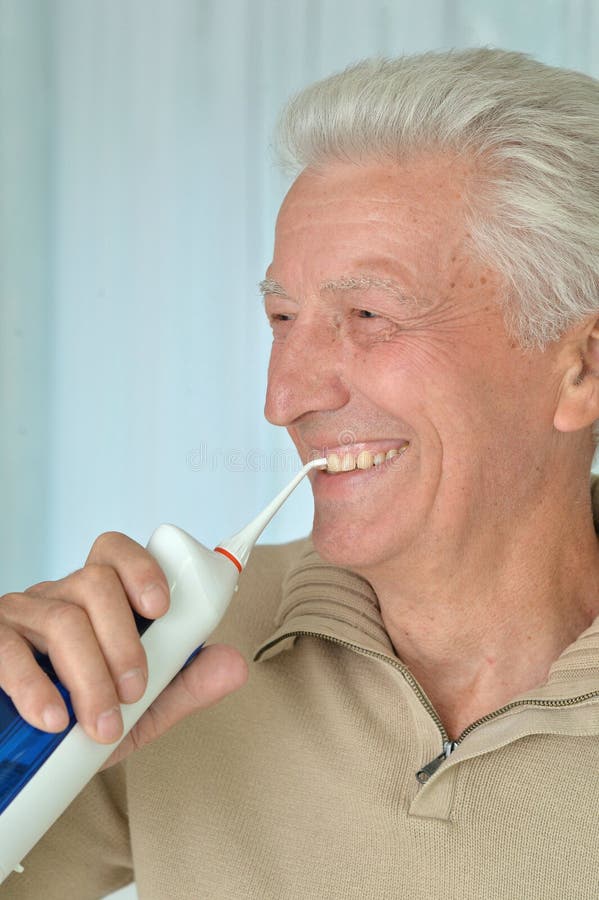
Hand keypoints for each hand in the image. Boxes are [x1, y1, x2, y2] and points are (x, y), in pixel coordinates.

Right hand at [0, 532, 247, 763]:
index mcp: (94, 601)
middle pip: (94, 583)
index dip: (141, 569)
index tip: (162, 607)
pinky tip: (54, 720)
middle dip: (124, 639)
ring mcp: (18, 617)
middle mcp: (56, 597)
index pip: (115, 555)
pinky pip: (9, 651)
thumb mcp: (140, 709)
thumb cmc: (83, 720)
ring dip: (90, 675)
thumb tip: (235, 663)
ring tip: (103, 724)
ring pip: (61, 619)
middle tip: (136, 690)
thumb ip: (184, 684)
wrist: (25, 759)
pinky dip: (36, 688)